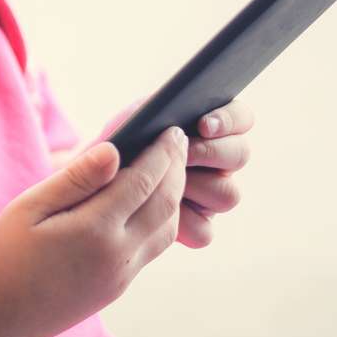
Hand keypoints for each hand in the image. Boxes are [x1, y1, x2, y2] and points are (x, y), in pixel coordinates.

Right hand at [0, 125, 188, 336]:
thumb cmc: (4, 255)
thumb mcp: (29, 208)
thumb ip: (75, 179)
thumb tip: (114, 149)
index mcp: (94, 229)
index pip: (143, 181)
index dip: (161, 152)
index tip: (171, 128)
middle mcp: (117, 254)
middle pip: (165, 203)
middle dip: (176, 168)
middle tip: (179, 139)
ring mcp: (121, 274)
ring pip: (167, 228)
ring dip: (176, 194)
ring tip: (171, 167)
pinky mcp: (118, 287)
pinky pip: (154, 247)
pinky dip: (163, 219)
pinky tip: (152, 204)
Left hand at [59, 96, 253, 249]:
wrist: (94, 184)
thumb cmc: (117, 144)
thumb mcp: (127, 121)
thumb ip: (146, 110)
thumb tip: (157, 106)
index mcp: (212, 129)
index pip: (241, 118)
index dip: (229, 120)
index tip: (203, 124)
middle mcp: (218, 162)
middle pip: (241, 154)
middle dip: (211, 152)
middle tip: (183, 153)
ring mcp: (210, 196)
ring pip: (228, 194)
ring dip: (196, 186)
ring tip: (162, 180)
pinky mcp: (196, 227)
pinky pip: (204, 229)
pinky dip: (181, 221)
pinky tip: (158, 213)